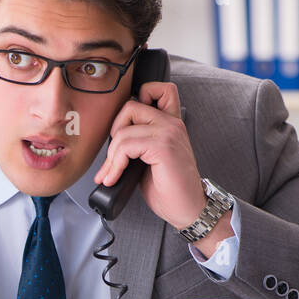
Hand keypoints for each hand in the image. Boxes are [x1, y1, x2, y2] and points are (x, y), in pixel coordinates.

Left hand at [92, 81, 205, 230]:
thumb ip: (137, 143)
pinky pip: (126, 146)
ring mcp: (169, 133)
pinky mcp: (163, 147)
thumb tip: (109, 144)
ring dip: (111, 157)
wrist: (189, 208)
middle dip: (114, 132)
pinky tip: (115, 178)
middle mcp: (172, 123)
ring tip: (111, 174)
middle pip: (130, 106)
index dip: (139, 97)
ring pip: (123, 130)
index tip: (127, 126)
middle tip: (114, 157)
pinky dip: (115, 164)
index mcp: (171, 123)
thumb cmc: (170, 188)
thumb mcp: (150, 160)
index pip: (159, 89)